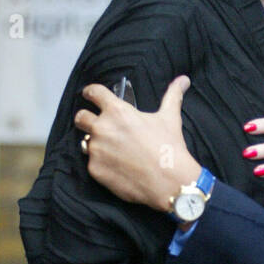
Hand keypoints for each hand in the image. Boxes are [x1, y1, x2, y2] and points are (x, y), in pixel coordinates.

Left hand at [75, 76, 199, 209]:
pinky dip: (101, 164)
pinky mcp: (95, 170)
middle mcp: (102, 128)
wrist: (169, 182)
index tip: (90, 95)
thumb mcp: (170, 118)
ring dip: (95, 143)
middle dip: (86, 119)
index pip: (93, 92)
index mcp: (117, 111)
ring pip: (85, 141)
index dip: (90, 92)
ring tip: (112, 151)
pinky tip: (117, 167)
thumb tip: (183, 80)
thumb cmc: (169, 149)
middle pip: (80, 117)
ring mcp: (96, 150)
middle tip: (98, 126)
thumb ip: (173, 95)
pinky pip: (92, 163)